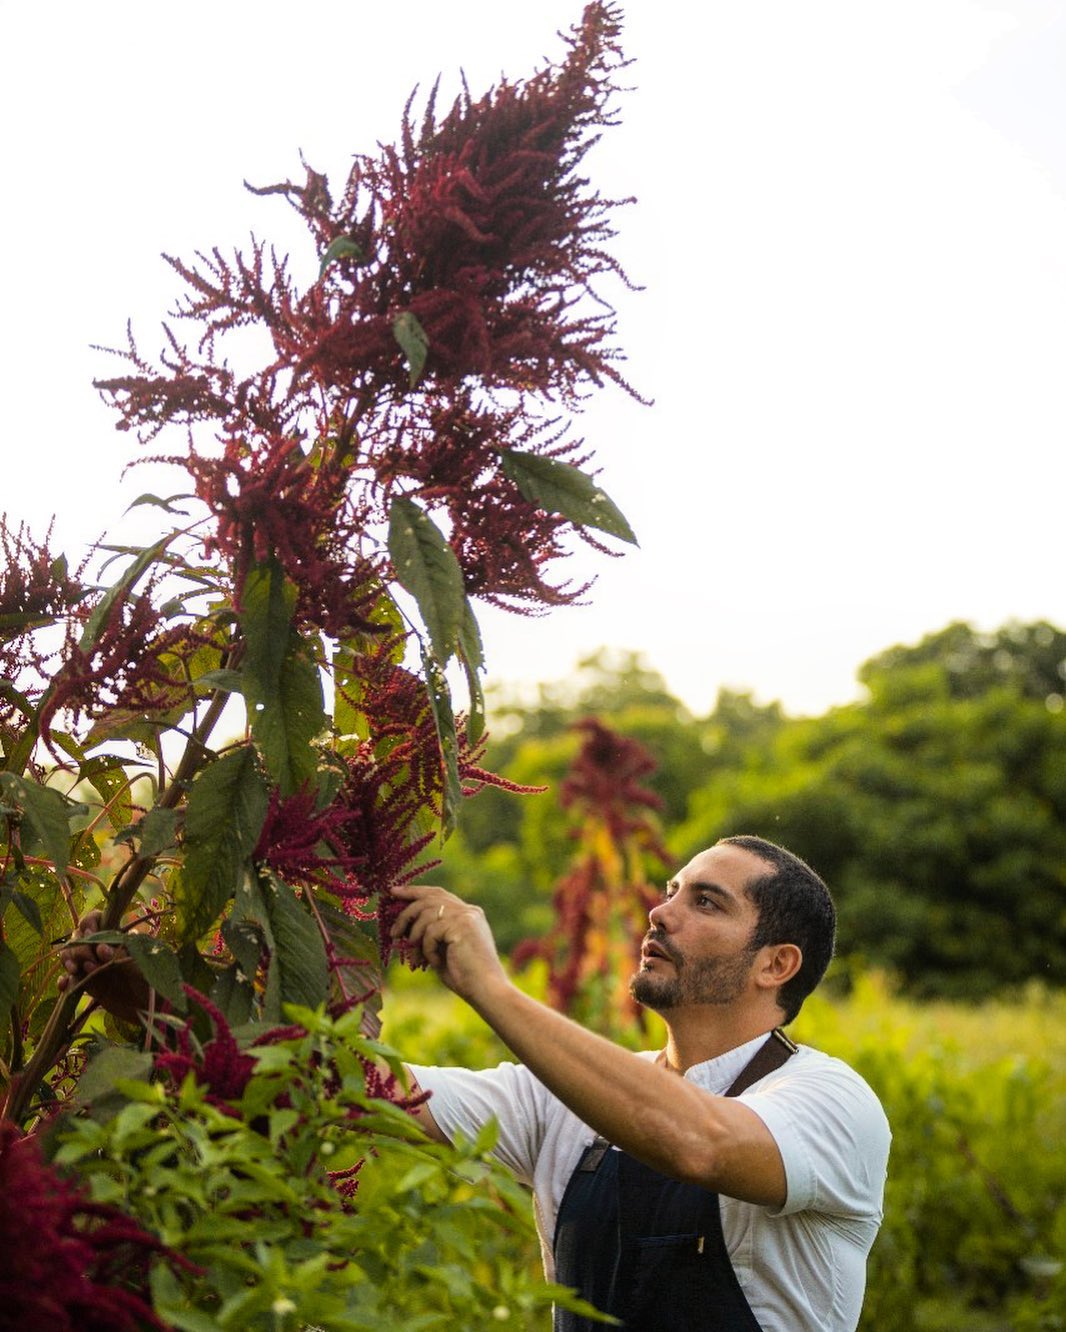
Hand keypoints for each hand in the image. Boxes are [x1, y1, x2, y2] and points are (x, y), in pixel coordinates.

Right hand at [57, 911, 151, 1022]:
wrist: (151, 1007)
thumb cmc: (152, 980)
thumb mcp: (141, 966)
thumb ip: (122, 956)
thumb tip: (101, 949)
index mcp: (116, 937)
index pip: (96, 919)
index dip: (89, 923)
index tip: (90, 934)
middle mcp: (101, 948)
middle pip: (78, 937)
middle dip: (80, 947)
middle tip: (90, 961)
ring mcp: (92, 965)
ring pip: (70, 956)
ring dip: (68, 960)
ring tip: (75, 971)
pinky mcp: (87, 983)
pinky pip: (69, 979)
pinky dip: (63, 980)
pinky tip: (64, 985)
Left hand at [388, 886, 507, 1004]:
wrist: (486, 990)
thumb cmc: (465, 977)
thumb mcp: (444, 950)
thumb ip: (431, 935)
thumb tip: (403, 926)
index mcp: (468, 914)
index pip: (438, 894)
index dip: (415, 892)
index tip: (394, 892)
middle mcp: (468, 910)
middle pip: (430, 897)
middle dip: (406, 910)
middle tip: (393, 930)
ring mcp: (466, 916)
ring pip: (426, 913)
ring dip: (414, 936)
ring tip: (414, 955)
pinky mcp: (462, 926)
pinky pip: (431, 931)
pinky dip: (427, 949)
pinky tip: (435, 963)